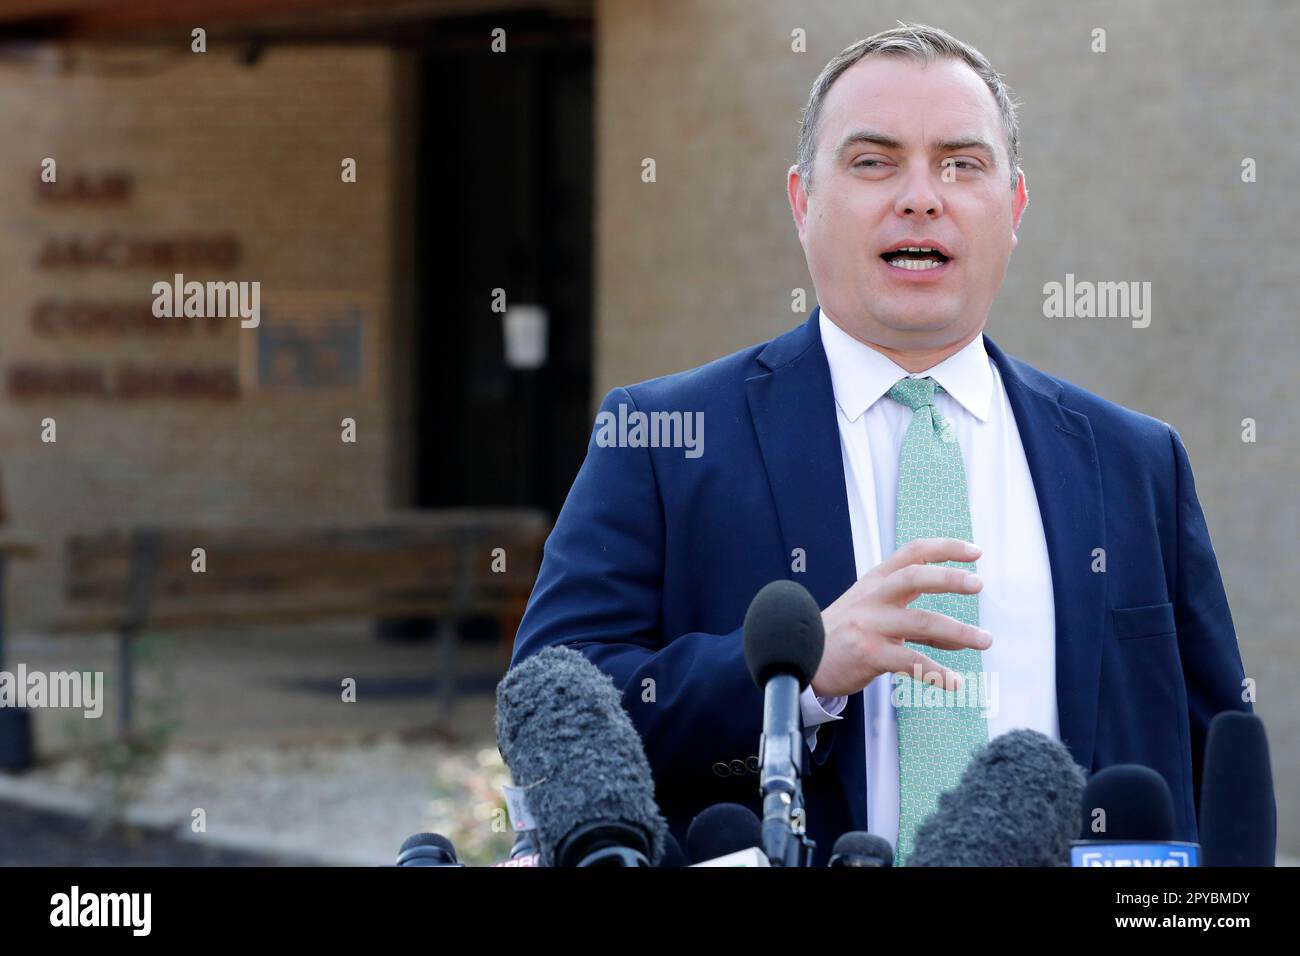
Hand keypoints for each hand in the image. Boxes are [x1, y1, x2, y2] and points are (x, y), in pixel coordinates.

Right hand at [812, 537, 990, 697]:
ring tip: (984, 640)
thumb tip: (959, 637)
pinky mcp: (869, 654)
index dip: (945, 548)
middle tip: (978, 584)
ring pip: (921, 622)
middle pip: (915, 577)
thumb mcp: (874, 615)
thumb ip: (915, 621)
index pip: (912, 553)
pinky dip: (936, 673)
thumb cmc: (842, 635)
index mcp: (876, 582)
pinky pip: (910, 662)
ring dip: (958, 632)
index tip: (975, 552)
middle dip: (949, 578)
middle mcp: (874, 598)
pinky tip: (954, 683)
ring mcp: (870, 626)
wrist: (799, 657)